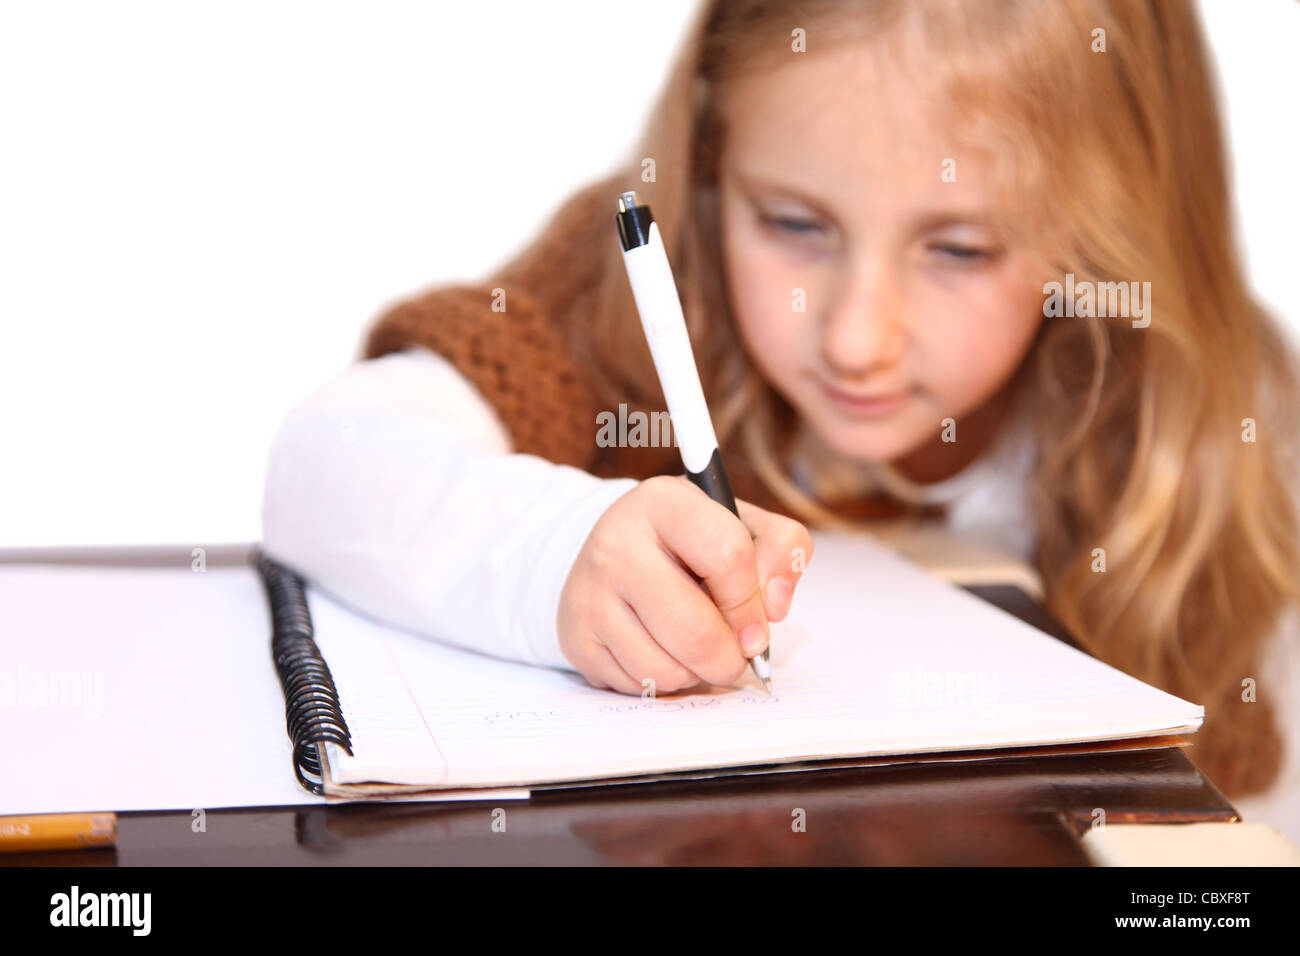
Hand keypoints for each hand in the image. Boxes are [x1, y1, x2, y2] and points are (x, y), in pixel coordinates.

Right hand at [557, 474, 812, 693]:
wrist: (614, 553)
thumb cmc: (690, 543)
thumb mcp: (742, 525)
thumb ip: (783, 550)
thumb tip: (774, 606)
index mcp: (663, 501)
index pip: (727, 555)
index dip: (752, 601)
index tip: (759, 622)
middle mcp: (616, 543)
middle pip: (694, 630)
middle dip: (729, 657)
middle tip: (736, 653)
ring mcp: (590, 592)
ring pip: (667, 668)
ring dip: (697, 672)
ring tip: (694, 645)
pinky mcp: (576, 637)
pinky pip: (639, 685)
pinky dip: (664, 680)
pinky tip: (662, 650)